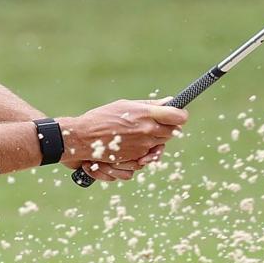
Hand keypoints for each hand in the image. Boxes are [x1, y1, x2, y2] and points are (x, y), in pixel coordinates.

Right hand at [58, 100, 187, 173]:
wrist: (83, 138)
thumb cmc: (102, 117)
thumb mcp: (126, 105)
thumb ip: (150, 106)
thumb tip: (170, 102)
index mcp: (147, 115)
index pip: (178, 117)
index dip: (180, 116)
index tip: (178, 115)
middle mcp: (147, 131)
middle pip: (173, 133)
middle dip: (167, 129)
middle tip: (153, 125)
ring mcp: (143, 148)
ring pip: (160, 146)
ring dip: (154, 142)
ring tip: (138, 136)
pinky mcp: (136, 160)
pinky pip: (148, 159)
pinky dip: (142, 155)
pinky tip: (130, 147)